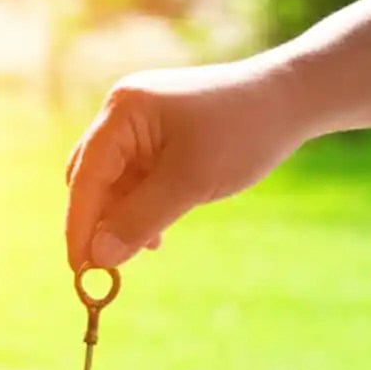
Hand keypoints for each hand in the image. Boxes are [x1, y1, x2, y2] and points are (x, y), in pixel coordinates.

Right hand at [65, 53, 318, 268]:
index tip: (80, 270)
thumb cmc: (243, 133)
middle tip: (106, 268)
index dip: (79, 225)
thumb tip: (97, 258)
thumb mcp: (190, 183)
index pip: (85, 176)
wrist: (291, 99)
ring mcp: (140, 125)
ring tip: (146, 248)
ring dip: (122, 218)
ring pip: (113, 184)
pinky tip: (157, 234)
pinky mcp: (158, 138)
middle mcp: (123, 113)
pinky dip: (140, 208)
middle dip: (97, 222)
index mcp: (123, 112)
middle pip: (90, 178)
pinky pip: (136, 180)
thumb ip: (140, 220)